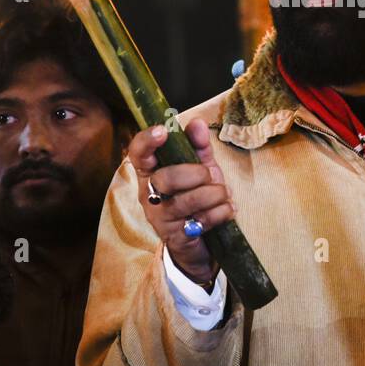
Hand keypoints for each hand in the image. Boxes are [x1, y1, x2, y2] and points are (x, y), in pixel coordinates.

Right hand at [129, 118, 232, 285]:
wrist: (202, 243)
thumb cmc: (197, 198)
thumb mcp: (201, 170)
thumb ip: (199, 146)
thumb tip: (197, 122)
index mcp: (152, 173)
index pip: (138, 154)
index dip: (146, 141)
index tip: (162, 131)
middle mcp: (150, 195)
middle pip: (165, 178)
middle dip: (196, 174)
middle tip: (211, 177)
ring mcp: (160, 218)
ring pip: (186, 201)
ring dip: (214, 195)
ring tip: (224, 195)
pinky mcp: (176, 237)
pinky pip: (201, 220)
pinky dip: (221, 212)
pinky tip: (227, 211)